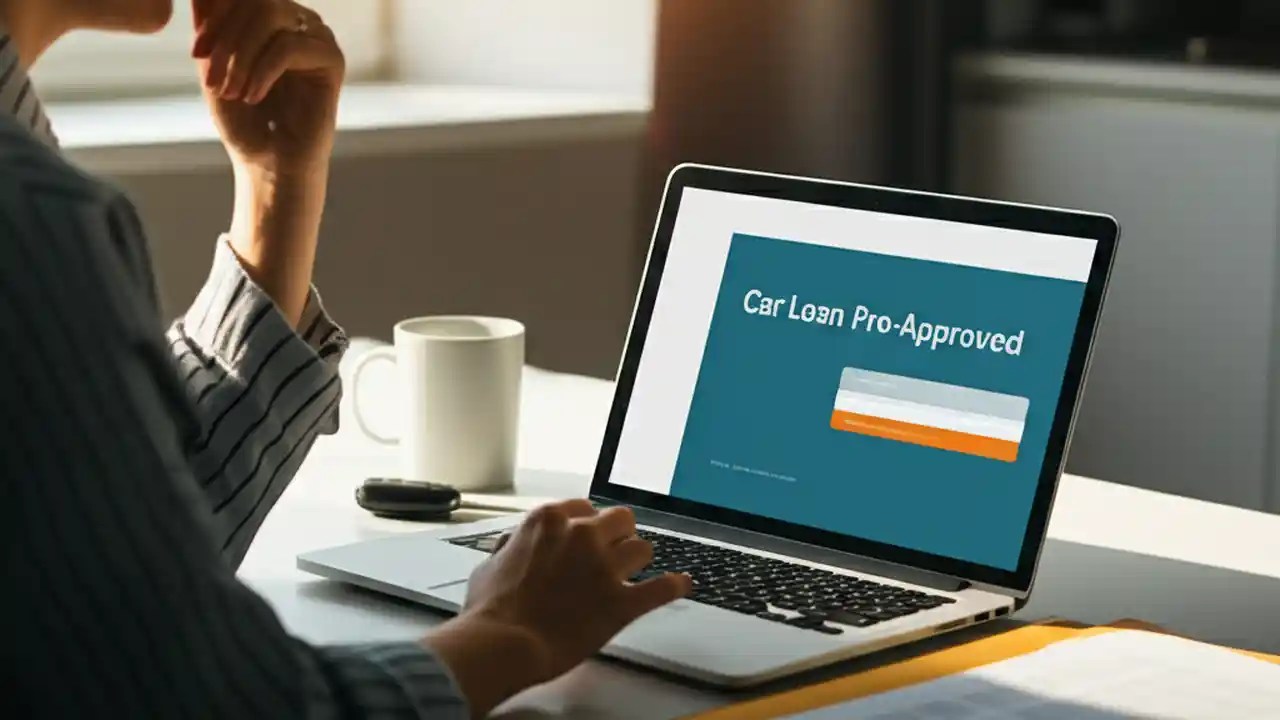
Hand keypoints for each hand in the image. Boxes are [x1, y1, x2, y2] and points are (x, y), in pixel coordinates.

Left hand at [190, 0, 345, 325]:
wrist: (270, 166)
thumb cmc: (244, 120)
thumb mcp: (214, 65)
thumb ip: (211, 25)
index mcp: (271, 16)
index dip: (214, 17)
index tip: (197, 53)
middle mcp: (297, 19)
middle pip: (254, 0)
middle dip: (225, 38)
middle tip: (211, 80)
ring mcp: (317, 37)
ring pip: (270, 14)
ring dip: (241, 54)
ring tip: (231, 91)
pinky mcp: (333, 60)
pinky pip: (290, 45)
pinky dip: (262, 71)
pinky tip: (252, 96)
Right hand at [423, 501, 690, 715]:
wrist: (503, 644)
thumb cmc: (491, 610)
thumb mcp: (490, 565)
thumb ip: (512, 547)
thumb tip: (515, 546)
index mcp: (551, 521)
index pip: (586, 508)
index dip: (588, 526)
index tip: (588, 539)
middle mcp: (583, 536)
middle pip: (621, 520)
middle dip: (618, 536)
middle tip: (612, 553)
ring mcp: (606, 567)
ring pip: (643, 549)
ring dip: (636, 561)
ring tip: (631, 574)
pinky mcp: (622, 601)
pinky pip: (663, 587)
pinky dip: (674, 586)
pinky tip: (681, 584)